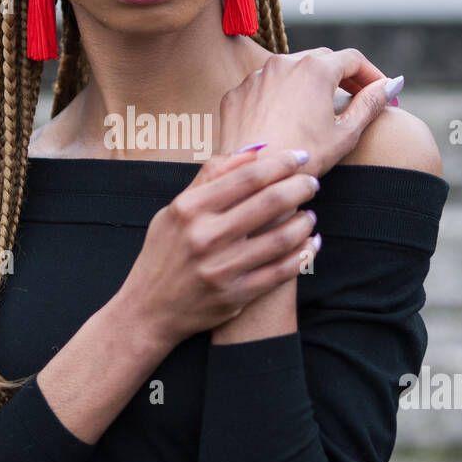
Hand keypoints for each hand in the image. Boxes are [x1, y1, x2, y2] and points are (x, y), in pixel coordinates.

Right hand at [121, 147, 319, 348]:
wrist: (148, 310)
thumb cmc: (164, 252)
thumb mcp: (175, 209)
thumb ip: (210, 177)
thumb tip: (254, 151)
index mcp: (189, 209)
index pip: (246, 177)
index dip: (280, 163)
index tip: (299, 156)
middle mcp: (205, 237)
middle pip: (269, 202)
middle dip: (300, 187)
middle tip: (312, 183)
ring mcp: (221, 269)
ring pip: (282, 238)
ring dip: (304, 222)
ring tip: (310, 214)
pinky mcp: (235, 297)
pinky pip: (281, 272)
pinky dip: (303, 255)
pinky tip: (311, 244)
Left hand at [218, 47, 401, 176]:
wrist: (254, 178)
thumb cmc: (303, 158)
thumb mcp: (346, 133)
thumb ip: (370, 103)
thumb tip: (392, 84)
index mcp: (314, 68)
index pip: (352, 59)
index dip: (372, 74)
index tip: (382, 91)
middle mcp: (282, 63)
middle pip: (321, 60)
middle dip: (343, 75)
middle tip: (358, 96)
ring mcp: (256, 77)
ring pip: (290, 71)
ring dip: (309, 84)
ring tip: (321, 107)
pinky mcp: (237, 93)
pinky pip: (264, 87)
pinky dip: (279, 96)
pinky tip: (287, 118)